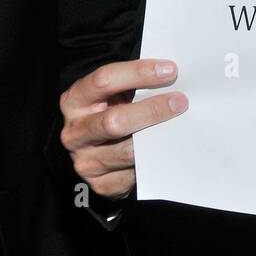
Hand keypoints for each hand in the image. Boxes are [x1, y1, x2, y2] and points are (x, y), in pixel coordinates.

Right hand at [60, 59, 187, 199]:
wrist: (96, 151)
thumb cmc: (110, 112)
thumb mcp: (112, 94)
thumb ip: (133, 83)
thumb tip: (170, 74)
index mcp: (74, 101)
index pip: (104, 81)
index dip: (138, 73)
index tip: (169, 70)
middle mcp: (75, 132)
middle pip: (114, 121)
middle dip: (152, 110)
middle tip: (180, 101)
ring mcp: (85, 161)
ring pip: (128, 151)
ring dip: (158, 137)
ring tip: (180, 125)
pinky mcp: (101, 184)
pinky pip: (135, 174)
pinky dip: (154, 160)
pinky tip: (168, 148)